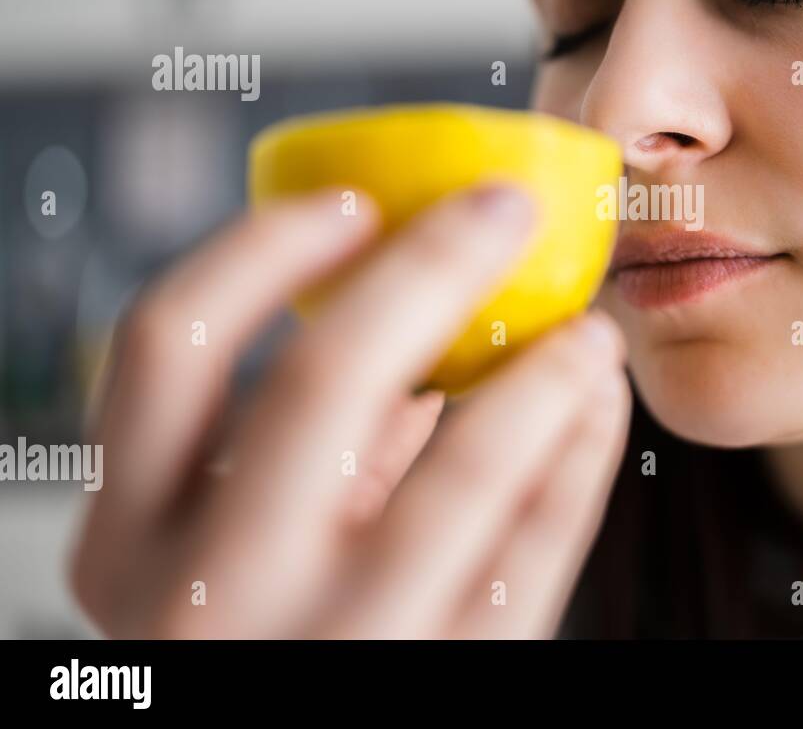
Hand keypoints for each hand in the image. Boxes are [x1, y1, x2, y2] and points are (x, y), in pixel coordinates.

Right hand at [68, 185, 629, 637]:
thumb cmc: (259, 636)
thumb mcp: (219, 551)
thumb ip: (285, 447)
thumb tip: (401, 310)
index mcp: (128, 542)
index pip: (170, 343)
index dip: (263, 247)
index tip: (353, 199)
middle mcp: (211, 596)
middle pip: (322, 380)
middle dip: (432, 268)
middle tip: (507, 208)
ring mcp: (334, 647)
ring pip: (464, 475)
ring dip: (543, 372)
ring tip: (589, 324)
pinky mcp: (444, 679)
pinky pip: (536, 558)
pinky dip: (581, 463)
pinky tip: (599, 407)